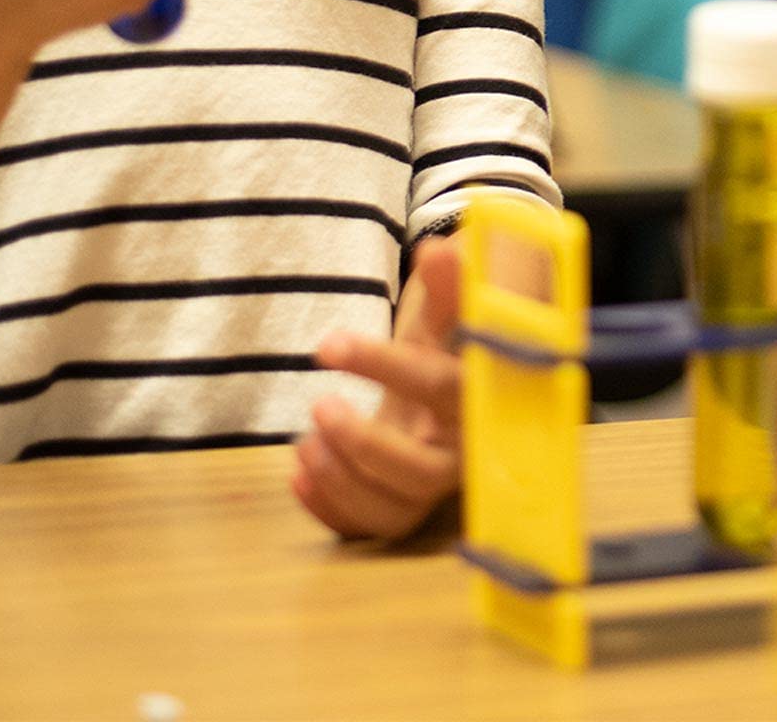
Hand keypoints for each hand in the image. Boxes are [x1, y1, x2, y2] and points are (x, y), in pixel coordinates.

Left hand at [294, 237, 462, 541]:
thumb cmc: (457, 344)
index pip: (436, 387)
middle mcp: (462, 451)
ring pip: (395, 509)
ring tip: (302, 445)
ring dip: (342, 482)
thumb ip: (449, 285)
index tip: (325, 345)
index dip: (381, 366)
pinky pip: (372, 528)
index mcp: (479, 397)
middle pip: (421, 472)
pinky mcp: (407, 507)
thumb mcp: (454, 313)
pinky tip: (297, 476)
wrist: (466, 388)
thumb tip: (435, 249)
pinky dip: (332, 510)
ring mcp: (434, 487)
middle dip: (363, 446)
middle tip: (317, 404)